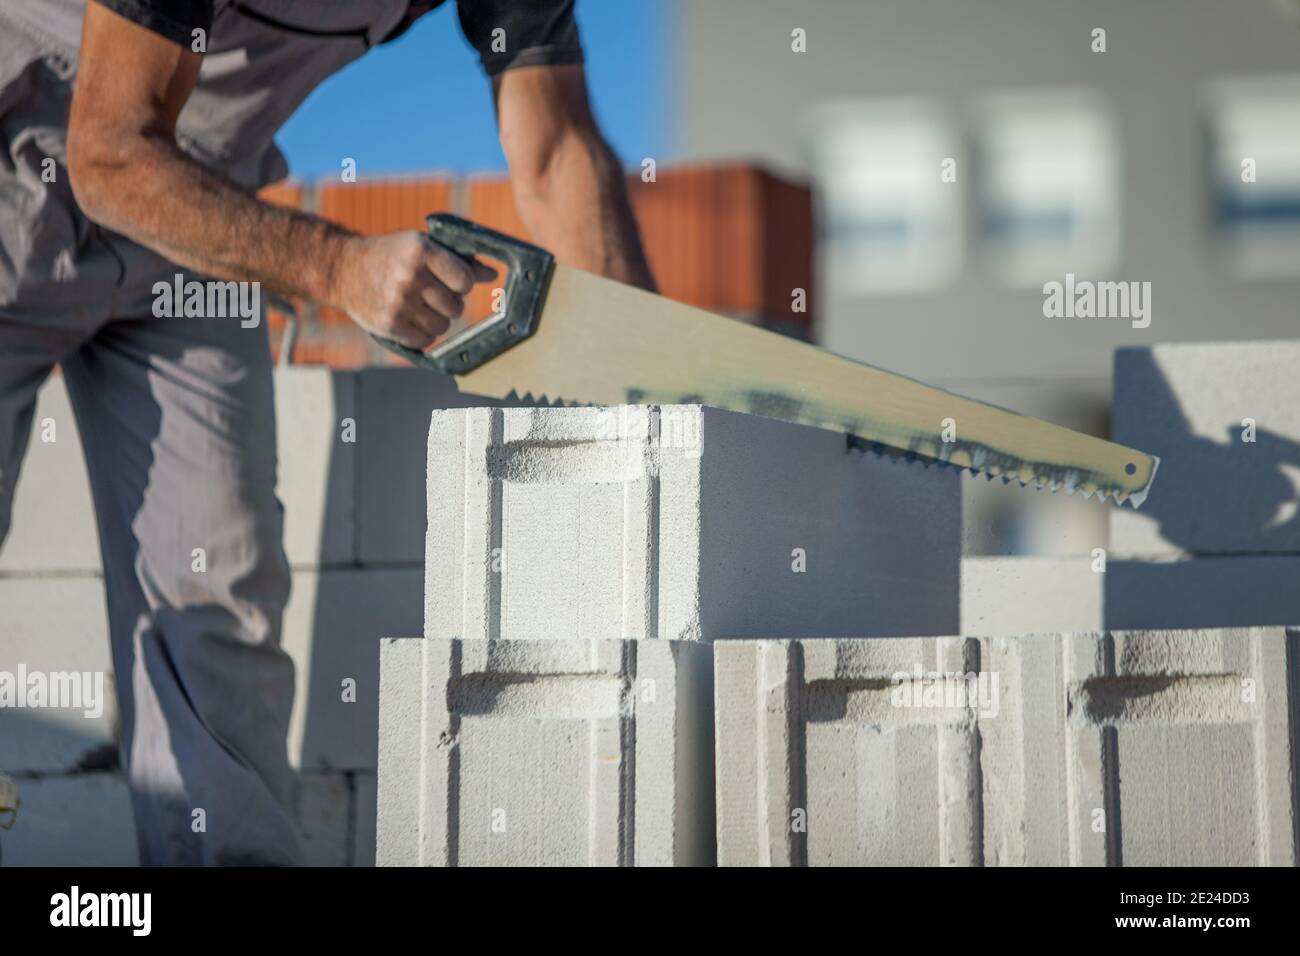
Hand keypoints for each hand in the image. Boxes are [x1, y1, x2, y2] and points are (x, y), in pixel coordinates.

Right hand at [331, 230, 496, 349]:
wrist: (342, 269)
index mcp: (421, 250)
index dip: (461, 284)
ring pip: (442, 327)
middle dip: (448, 303)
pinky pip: (424, 340)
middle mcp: (410, 276)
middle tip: (430, 294)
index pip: (465, 281)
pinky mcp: (388, 325)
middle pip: (455, 307)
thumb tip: (492, 275)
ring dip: (435, 320)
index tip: (450, 282)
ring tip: (418, 306)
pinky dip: (420, 334)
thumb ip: (458, 260)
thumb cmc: (390, 256)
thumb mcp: (421, 246)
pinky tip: (408, 319)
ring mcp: (398, 302)